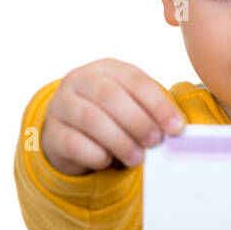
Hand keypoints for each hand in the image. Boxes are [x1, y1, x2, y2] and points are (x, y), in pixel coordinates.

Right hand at [41, 58, 186, 174]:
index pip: (135, 79)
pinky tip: (107, 161)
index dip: (158, 104)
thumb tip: (177, 130)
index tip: (176, 127)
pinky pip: (74, 143)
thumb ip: (152, 113)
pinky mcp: (52, 133)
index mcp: (107, 68)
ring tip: (137, 158)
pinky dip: (95, 154)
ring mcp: (62, 105)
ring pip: (90, 119)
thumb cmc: (113, 118)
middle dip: (137, 121)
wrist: (71, 133)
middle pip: (109, 95)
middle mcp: (80, 80)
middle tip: (155, 141)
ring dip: (120, 141)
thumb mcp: (132, 106)